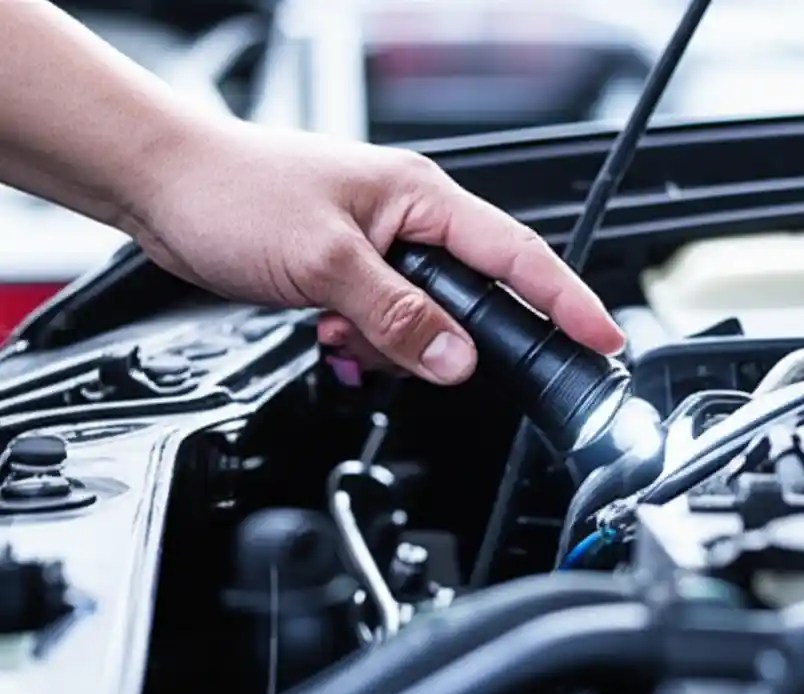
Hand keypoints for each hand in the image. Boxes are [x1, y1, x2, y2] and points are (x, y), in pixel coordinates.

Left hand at [122, 118, 624, 384]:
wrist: (163, 185)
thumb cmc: (236, 191)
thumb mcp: (326, 264)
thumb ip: (400, 317)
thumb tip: (459, 360)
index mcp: (424, 198)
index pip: (518, 256)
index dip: (566, 300)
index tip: (603, 337)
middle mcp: (412, 220)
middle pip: (472, 300)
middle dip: (445, 340)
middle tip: (405, 354)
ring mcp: (383, 247)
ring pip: (426, 323)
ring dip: (392, 345)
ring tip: (341, 331)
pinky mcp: (353, 273)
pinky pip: (388, 324)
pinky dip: (366, 342)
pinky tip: (329, 331)